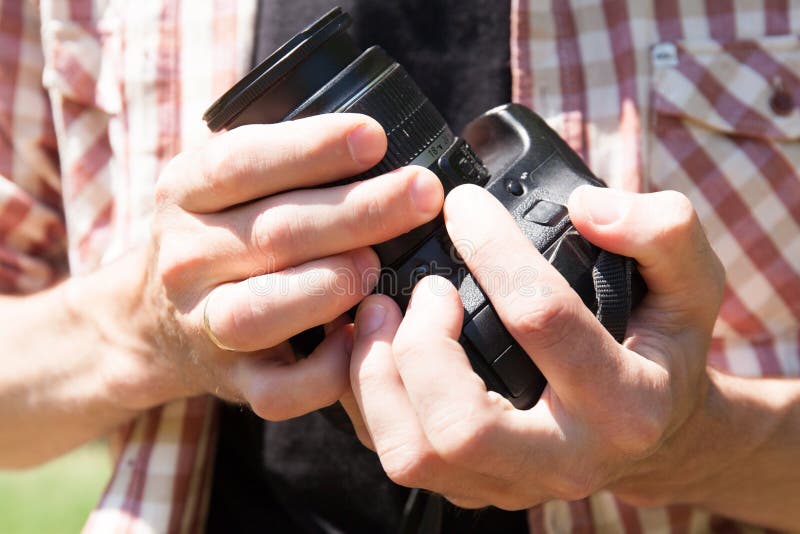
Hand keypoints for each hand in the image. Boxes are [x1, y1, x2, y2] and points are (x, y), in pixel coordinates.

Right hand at [140, 113, 443, 418]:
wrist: (158, 321)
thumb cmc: (219, 238)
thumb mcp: (222, 184)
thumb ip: (279, 163)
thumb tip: (378, 145)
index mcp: (185, 193)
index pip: (243, 163)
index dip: (313, 149)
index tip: (375, 138)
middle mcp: (188, 259)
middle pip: (275, 233)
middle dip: (360, 211)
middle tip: (422, 194)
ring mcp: (205, 325)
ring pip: (261, 312)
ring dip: (329, 287)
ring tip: (377, 265)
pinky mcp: (232, 381)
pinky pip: (280, 390)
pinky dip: (325, 372)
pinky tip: (357, 340)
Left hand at [347, 184, 726, 508]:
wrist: (655, 433)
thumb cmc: (662, 347)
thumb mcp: (691, 283)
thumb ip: (662, 231)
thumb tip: (587, 207)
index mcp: (625, 405)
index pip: (541, 321)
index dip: (492, 250)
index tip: (462, 205)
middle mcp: (564, 461)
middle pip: (460, 427)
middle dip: (420, 345)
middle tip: (419, 288)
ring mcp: (510, 483)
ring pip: (413, 453)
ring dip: (375, 375)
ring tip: (376, 312)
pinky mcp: (471, 486)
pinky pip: (396, 451)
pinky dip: (363, 393)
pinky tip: (370, 342)